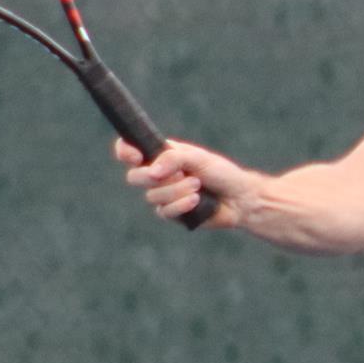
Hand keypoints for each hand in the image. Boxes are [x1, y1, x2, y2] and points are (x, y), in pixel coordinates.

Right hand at [113, 136, 249, 226]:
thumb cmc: (220, 173)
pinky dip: (181, 204)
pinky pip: (164, 211)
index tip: (135, 157)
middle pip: (134, 177)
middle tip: (177, 174)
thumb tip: (153, 170)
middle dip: (151, 177)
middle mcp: (158, 174)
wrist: (239, 198)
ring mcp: (163, 195)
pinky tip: (196, 200)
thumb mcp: (198, 158)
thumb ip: (173, 158)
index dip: (125, 151)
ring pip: (151, 196)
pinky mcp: (171, 213)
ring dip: (176, 190)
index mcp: (161, 154)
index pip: (130, 149)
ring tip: (198, 185)